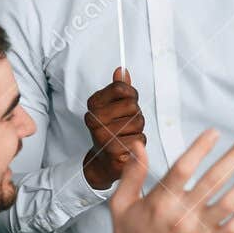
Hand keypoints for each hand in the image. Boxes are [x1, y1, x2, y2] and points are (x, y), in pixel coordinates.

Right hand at [83, 68, 146, 189]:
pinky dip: (139, 142)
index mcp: (93, 104)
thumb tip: (122, 70)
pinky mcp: (114, 151)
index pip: (121, 88)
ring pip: (138, 122)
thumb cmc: (111, 130)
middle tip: (125, 124)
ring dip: (137, 129)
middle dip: (135, 114)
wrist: (103, 162)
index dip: (131, 95)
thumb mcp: (112, 106)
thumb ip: (118, 88)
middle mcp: (94, 118)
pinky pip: (140, 138)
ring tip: (125, 135)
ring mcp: (103, 135)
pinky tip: (127, 146)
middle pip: (132, 105)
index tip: (126, 103)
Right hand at [109, 130, 233, 232]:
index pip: (184, 167)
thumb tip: (138, 145)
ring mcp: (199, 231)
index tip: (215, 132)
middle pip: (214, 179)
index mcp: (160, 201)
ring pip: (231, 201)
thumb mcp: (121, 205)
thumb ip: (132, 174)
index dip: (201, 148)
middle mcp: (183, 214)